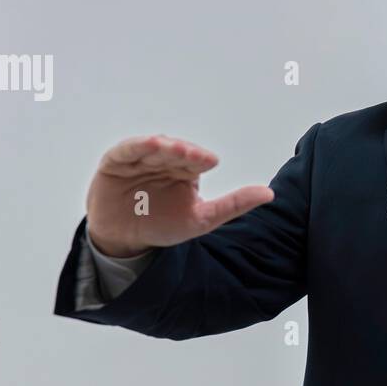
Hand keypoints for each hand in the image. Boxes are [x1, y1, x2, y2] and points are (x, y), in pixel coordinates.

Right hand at [84, 134, 273, 256]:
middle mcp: (165, 160)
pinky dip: (137, 146)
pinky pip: (127, 150)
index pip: (195, 160)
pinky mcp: (117, 161)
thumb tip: (269, 193)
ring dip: (163, 146)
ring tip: (171, 148)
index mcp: (186, 170)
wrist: (124, 240)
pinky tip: (148, 145)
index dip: (200, 159)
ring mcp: (141, 159)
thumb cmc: (162, 225)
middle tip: (193, 155)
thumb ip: (234, 205)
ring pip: (153, 147)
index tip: (210, 162)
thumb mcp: (202, 218)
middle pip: (175, 151)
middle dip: (183, 152)